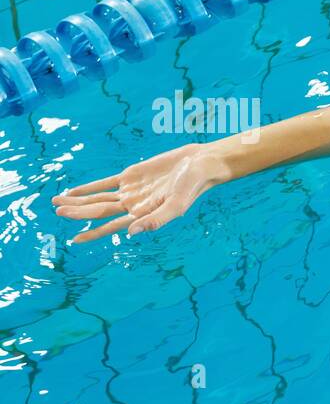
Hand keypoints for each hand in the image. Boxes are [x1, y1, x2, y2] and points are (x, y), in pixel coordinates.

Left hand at [52, 143, 229, 242]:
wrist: (199, 164)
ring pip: (99, 198)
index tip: (75, 240)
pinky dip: (90, 187)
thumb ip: (155, 220)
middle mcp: (133, 206)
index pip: (112, 226)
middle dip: (78, 212)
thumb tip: (130, 233)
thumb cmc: (193, 187)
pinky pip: (105, 183)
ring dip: (79, 201)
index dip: (93, 233)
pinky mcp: (130, 176)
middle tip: (58, 212)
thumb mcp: (177, 206)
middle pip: (100, 211)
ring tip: (57, 202)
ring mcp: (130, 191)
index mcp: (143, 215)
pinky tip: (74, 191)